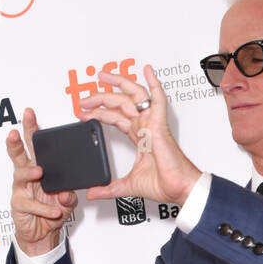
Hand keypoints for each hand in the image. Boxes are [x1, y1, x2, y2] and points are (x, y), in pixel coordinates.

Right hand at [6, 108, 76, 255]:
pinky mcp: (19, 205)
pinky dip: (44, 208)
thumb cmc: (52, 211)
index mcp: (38, 167)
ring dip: (29, 172)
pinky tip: (54, 210)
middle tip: (16, 131)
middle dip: (17, 141)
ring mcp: (21, 189)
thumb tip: (66, 193)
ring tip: (38, 172)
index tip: (30, 114)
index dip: (31, 130)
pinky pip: (31, 204)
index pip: (34, 145)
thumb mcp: (67, 202)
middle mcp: (27, 175)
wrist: (43, 234)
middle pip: (20, 153)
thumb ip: (69, 196)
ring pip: (19, 174)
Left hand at [77, 64, 200, 205]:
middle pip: (119, 103)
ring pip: (133, 95)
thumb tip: (92, 193)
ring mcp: (152, 123)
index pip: (115, 118)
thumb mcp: (127, 186)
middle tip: (84, 98)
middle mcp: (145, 127)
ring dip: (118, 83)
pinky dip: (154, 84)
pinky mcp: (159, 124)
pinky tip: (148, 70)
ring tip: (103, 76)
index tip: (84, 114)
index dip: (99, 114)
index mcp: (139, 138)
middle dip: (99, 98)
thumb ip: (108, 188)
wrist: (178, 189)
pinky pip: (158, 99)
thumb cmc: (164, 185)